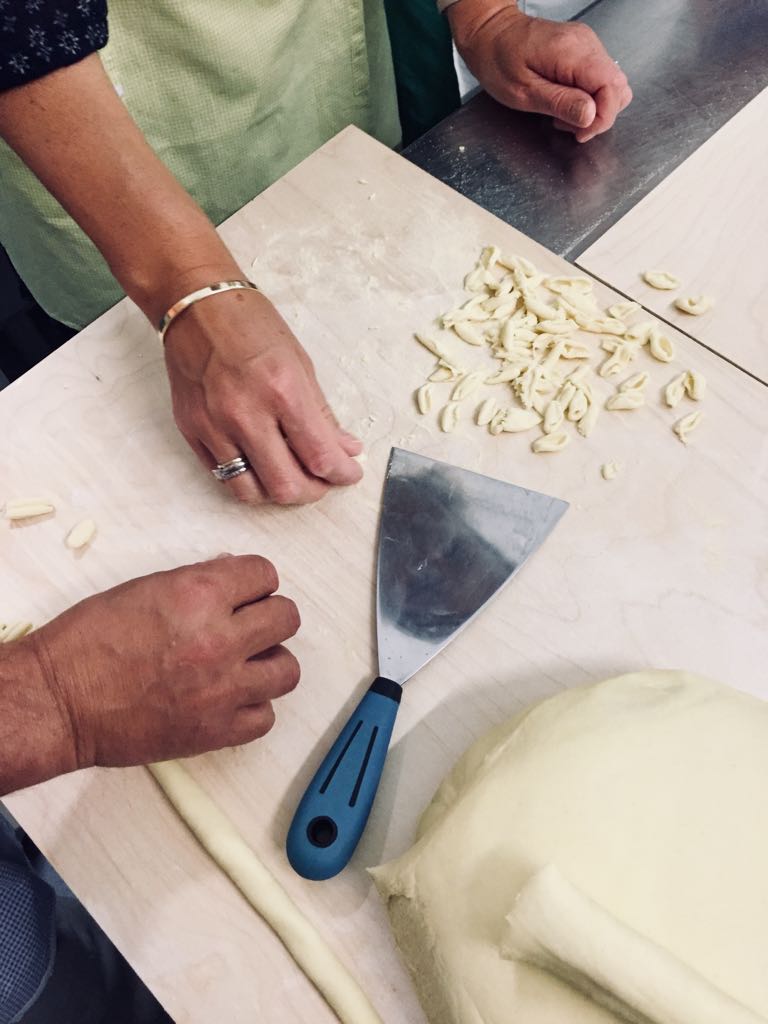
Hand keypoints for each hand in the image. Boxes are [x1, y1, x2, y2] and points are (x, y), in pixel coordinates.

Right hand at [27, 555, 300, 770]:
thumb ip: (198, 582)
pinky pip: (265, 717)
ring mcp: (222, 688)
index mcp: (199, 595)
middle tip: (248, 626)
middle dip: (269, 616)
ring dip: (269, 663)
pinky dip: (253, 707)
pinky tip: (230, 698)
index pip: (265, 574)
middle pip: (287, 618)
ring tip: (245, 664)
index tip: (246, 593)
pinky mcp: (216, 730)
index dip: (255, 582)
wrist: (59, 701)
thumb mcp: (144, 589)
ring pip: (287, 670)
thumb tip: (232, 576)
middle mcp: (219, 639)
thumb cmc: (87, 643)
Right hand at [163, 287, 362, 504]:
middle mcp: (246, 414)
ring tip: (291, 476)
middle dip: (313, 492)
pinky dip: (248, 479)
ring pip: (250, 492)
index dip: (341, 474)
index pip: (320, 456)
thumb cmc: (251, 324)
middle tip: (322, 481)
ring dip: (277, 492)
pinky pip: (222, 475)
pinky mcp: (192, 430)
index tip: (348, 474)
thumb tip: (344, 449)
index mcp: (282, 391)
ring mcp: (214, 425)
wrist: (195, 305)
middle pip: (285, 486)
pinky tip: (261, 465)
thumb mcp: (299, 363)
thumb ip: (321, 413)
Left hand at [450, 1, 631, 142]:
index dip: (603, 117)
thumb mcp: (524, 92)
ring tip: (563, 116)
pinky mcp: (583, 51)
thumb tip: (592, 116)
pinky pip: (599, 80)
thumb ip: (561, 103)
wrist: (490, 33)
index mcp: (572, 52)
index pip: (612, 88)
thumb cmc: (499, 60)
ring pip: (612, 86)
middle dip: (600, 116)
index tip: (581, 133)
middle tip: (569, 127)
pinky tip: (565, 104)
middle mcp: (586, 44)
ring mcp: (587, 45)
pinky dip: (587, 99)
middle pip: (618, 87)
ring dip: (594, 109)